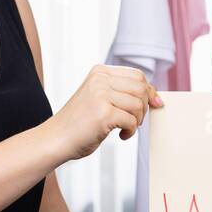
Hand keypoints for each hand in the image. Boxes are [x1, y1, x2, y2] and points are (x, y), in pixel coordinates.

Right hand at [45, 64, 163, 162]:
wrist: (55, 139)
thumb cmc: (80, 122)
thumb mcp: (99, 97)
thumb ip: (121, 92)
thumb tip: (156, 96)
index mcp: (99, 72)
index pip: (137, 75)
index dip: (149, 91)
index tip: (156, 103)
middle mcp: (100, 79)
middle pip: (141, 89)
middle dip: (144, 107)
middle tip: (135, 121)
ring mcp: (101, 95)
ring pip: (139, 105)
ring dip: (137, 121)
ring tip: (125, 128)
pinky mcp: (103, 113)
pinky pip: (132, 121)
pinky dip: (130, 131)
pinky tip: (121, 135)